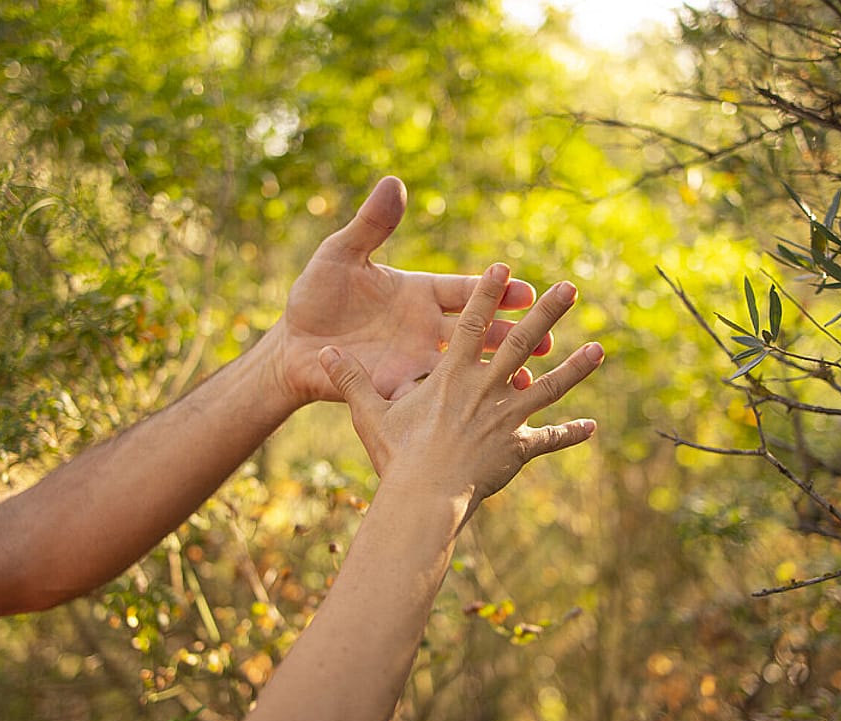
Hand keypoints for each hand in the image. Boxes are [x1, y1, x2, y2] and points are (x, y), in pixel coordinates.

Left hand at [277, 177, 549, 403]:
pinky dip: (460, 407)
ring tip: (528, 383)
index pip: (467, 290)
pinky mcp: (400, 389)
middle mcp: (426, 327)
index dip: (496, 291)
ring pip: (465, 369)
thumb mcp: (341, 256)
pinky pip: (435, 399)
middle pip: (480, 332)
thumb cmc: (317, 296)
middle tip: (548, 340)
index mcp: (420, 292)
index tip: (526, 292)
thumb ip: (370, 225)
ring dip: (496, 375)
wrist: (292, 346)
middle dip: (515, 336)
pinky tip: (485, 417)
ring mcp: (416, 361)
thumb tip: (393, 183)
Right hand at [318, 263, 602, 513]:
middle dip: (547, 313)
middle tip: (571, 287)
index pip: (472, 323)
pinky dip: (570, 434)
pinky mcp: (518, 450)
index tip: (503, 265)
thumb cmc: (396, 456)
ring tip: (602, 349)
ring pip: (548, 385)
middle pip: (522, 343)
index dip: (486, 293)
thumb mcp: (369, 414)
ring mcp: (506, 419)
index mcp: (452, 376)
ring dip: (576, 368)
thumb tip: (321, 351)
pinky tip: (593, 427)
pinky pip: (548, 440)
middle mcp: (486, 390)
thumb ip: (348, 378)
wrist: (425, 499)